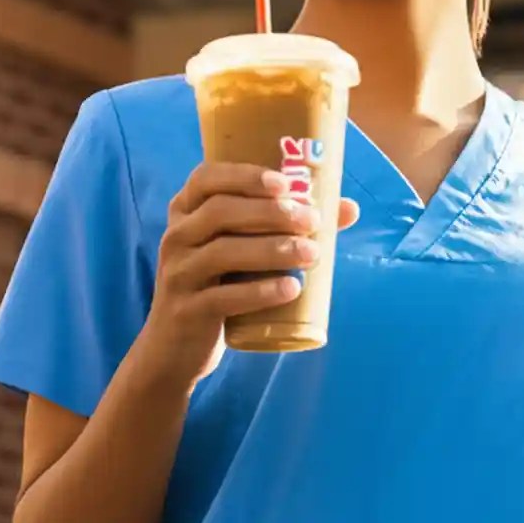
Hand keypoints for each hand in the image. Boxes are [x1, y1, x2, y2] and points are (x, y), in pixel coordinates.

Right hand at [136, 162, 358, 393]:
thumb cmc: (218, 285)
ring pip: (223, 252)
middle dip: (270, 212)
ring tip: (312, 253)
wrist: (175, 347)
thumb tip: (348, 208)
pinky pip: (223, 297)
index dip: (245, 176)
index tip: (285, 183)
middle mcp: (177, 237)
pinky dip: (260, 292)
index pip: (207, 178)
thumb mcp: (240, 250)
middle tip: (312, 220)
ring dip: (273, 249)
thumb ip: (285, 227)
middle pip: (220, 212)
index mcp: (186, 211)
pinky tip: (291, 289)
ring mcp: (178, 274)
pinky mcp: (187, 311)